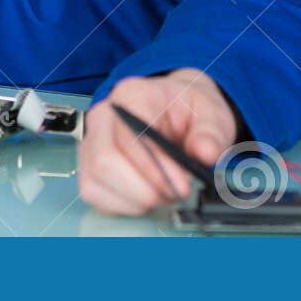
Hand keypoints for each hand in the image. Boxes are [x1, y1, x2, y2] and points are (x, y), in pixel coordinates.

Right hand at [78, 69, 238, 215]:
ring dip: (135, 199)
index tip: (181, 186)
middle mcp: (104, 116)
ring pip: (96, 181)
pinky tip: (145, 197)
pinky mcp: (88, 166)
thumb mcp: (211, 115)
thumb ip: (211, 134)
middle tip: (175, 193)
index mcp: (133, 95)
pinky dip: (123, 205)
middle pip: (106, 161)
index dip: (155, 168)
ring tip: (164, 193)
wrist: (175, 111)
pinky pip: (94, 194)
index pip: (130, 135)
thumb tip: (205, 153)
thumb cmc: (187, 112)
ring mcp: (92, 142)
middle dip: (145, 189)